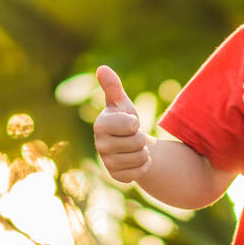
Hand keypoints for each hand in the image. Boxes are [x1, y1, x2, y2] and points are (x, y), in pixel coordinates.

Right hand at [94, 65, 152, 182]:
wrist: (129, 144)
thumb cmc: (124, 119)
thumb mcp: (121, 102)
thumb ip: (112, 86)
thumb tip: (102, 68)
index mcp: (100, 125)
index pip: (131, 125)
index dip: (135, 122)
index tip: (128, 122)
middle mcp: (100, 145)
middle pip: (138, 142)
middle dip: (141, 138)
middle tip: (132, 136)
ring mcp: (107, 162)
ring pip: (141, 157)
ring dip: (143, 151)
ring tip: (133, 147)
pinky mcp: (117, 176)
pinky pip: (141, 171)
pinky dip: (143, 165)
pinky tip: (134, 160)